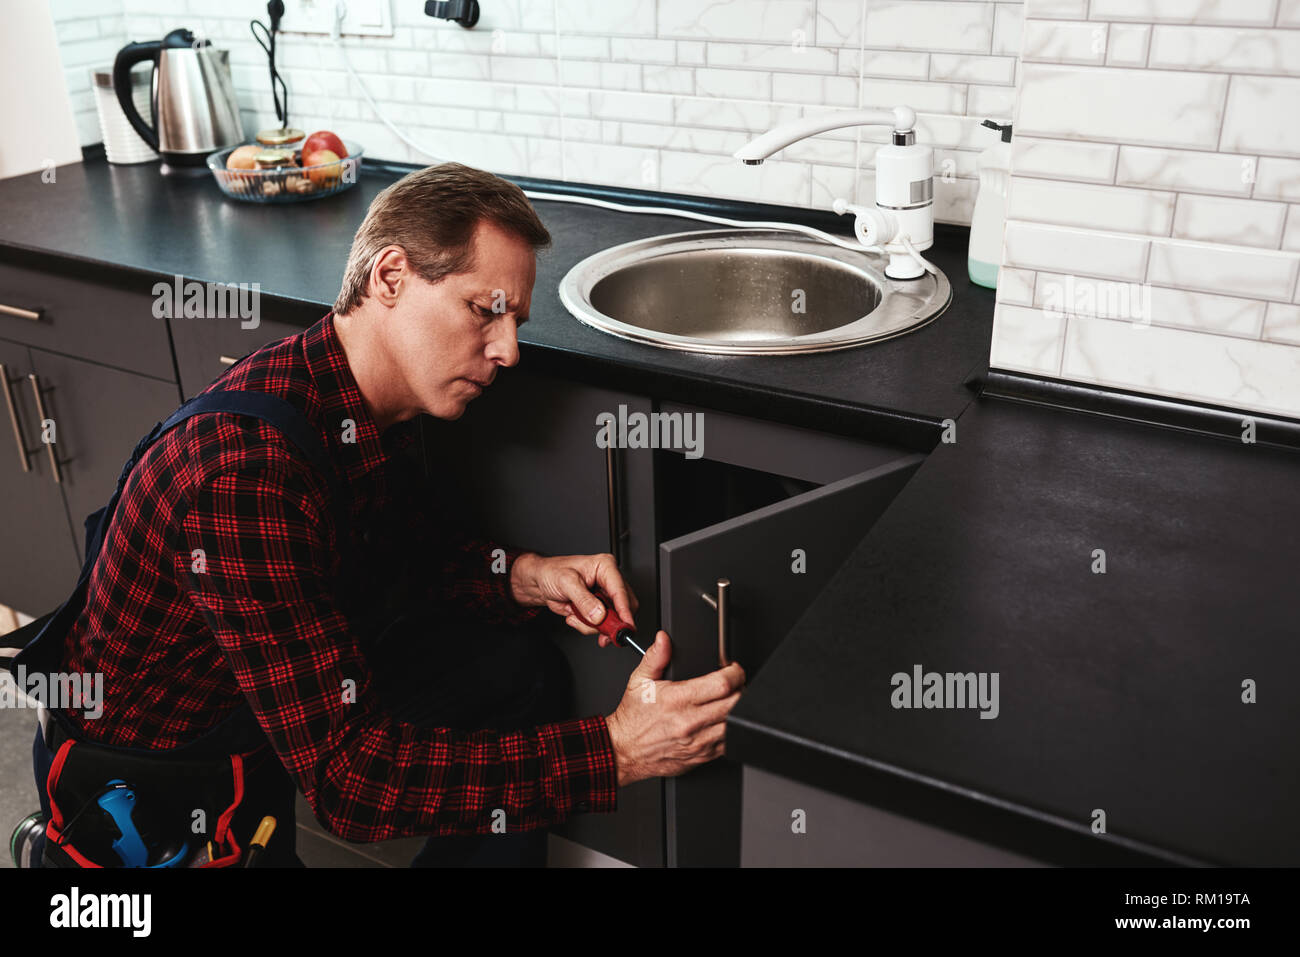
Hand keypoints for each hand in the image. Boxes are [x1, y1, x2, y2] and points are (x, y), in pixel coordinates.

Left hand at [509, 552, 638, 645]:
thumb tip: (599, 614)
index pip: (621, 591)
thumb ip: (584, 599)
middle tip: (599, 631)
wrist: (541, 581)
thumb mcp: (566, 582)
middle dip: (609, 622)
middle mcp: (609, 581)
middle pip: (623, 608)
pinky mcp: (599, 608)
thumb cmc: (552, 573)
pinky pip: (601, 625)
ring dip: (593, 625)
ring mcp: (604, 596)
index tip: (626, 626)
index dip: (625, 611)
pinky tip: (575, 617)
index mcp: (606, 567)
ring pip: (612, 620)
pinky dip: (588, 627)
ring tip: (575, 616)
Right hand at [604, 631, 745, 785]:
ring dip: (738, 711)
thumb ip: (655, 657)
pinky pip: (729, 744)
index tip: (733, 669)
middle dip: (741, 689)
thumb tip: (664, 639)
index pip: (722, 684)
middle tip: (734, 684)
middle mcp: (690, 722)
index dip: (735, 673)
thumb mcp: (639, 681)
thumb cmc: (633, 718)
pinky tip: (722, 721)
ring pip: (735, 725)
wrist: (624, 750)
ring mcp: (699, 742)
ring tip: (730, 702)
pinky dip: (731, 730)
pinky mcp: (703, 756)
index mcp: (678, 700)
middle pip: (735, 703)